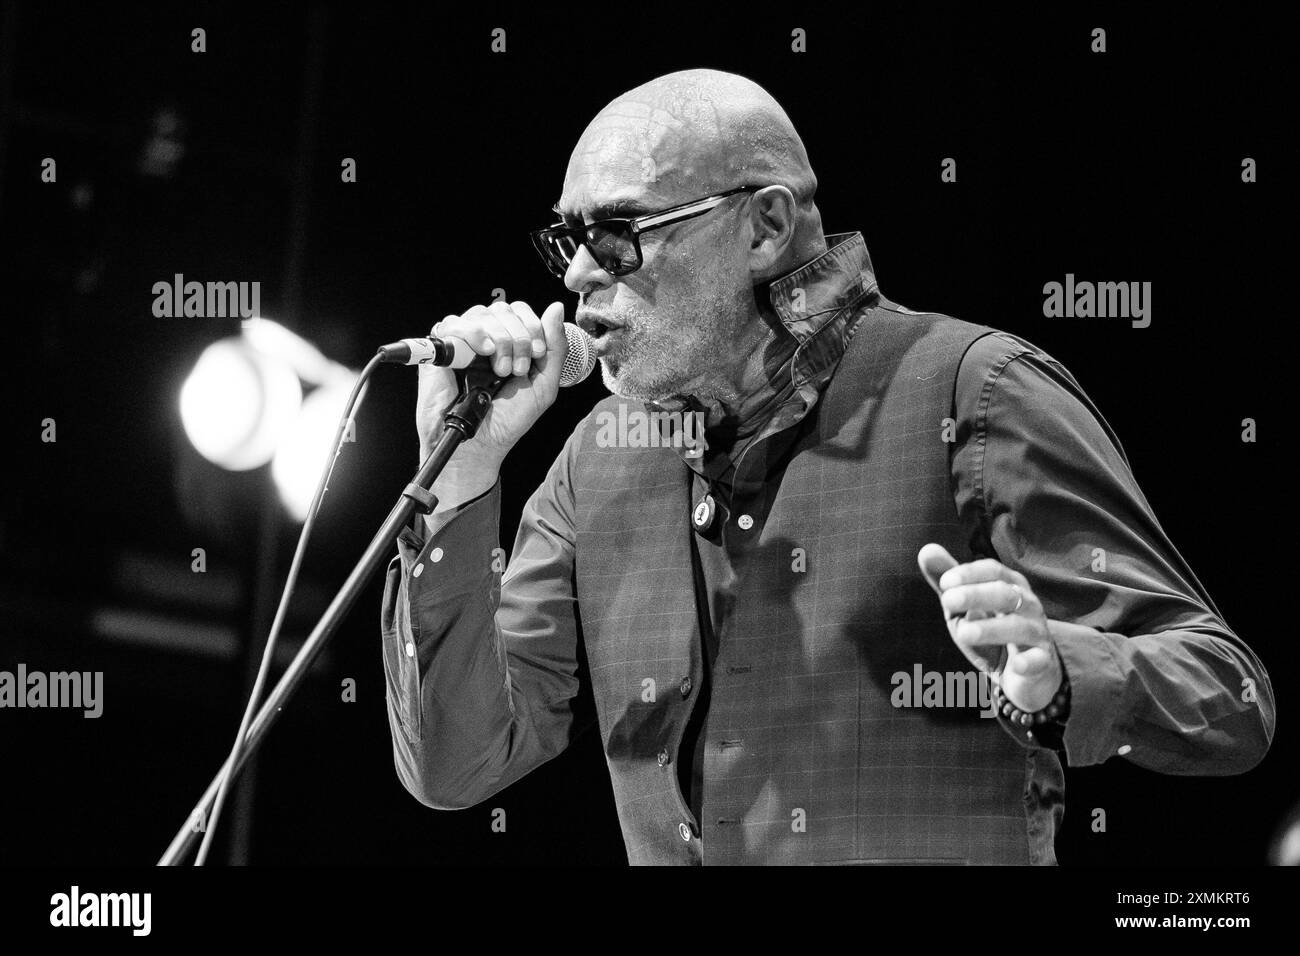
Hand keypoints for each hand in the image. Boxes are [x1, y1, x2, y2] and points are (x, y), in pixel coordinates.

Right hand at [416, 300, 565, 511]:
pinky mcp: (441, 350)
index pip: (520, 311)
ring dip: (499, 337)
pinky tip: (483, 354)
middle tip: (517, 368)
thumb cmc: (509, 420)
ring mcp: (464, 343)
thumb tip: (557, 307)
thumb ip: (555, 346)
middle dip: (518, 335)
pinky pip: (452, 323)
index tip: (536, 354)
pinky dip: (472, 333)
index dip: (532, 326)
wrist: (479, 444)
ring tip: (499, 369)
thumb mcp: (544, 384)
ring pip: (481, 312)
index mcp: (510, 343)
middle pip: (503, 308)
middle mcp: (487, 340)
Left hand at [916, 543, 1062, 712]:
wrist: (1019, 671)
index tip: (944, 582)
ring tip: (963, 633)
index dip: (970, 574)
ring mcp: (1037, 633)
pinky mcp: (1042, 662)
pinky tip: (1017, 664)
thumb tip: (926, 550)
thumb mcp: (963, 606)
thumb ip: (946, 580)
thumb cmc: (988, 631)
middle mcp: (1028, 605)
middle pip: (1006, 594)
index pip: (994, 571)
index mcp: (1010, 586)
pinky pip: (1039, 660)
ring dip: (990, 628)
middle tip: (948, 600)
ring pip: (1019, 627)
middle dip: (976, 595)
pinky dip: (1029, 662)